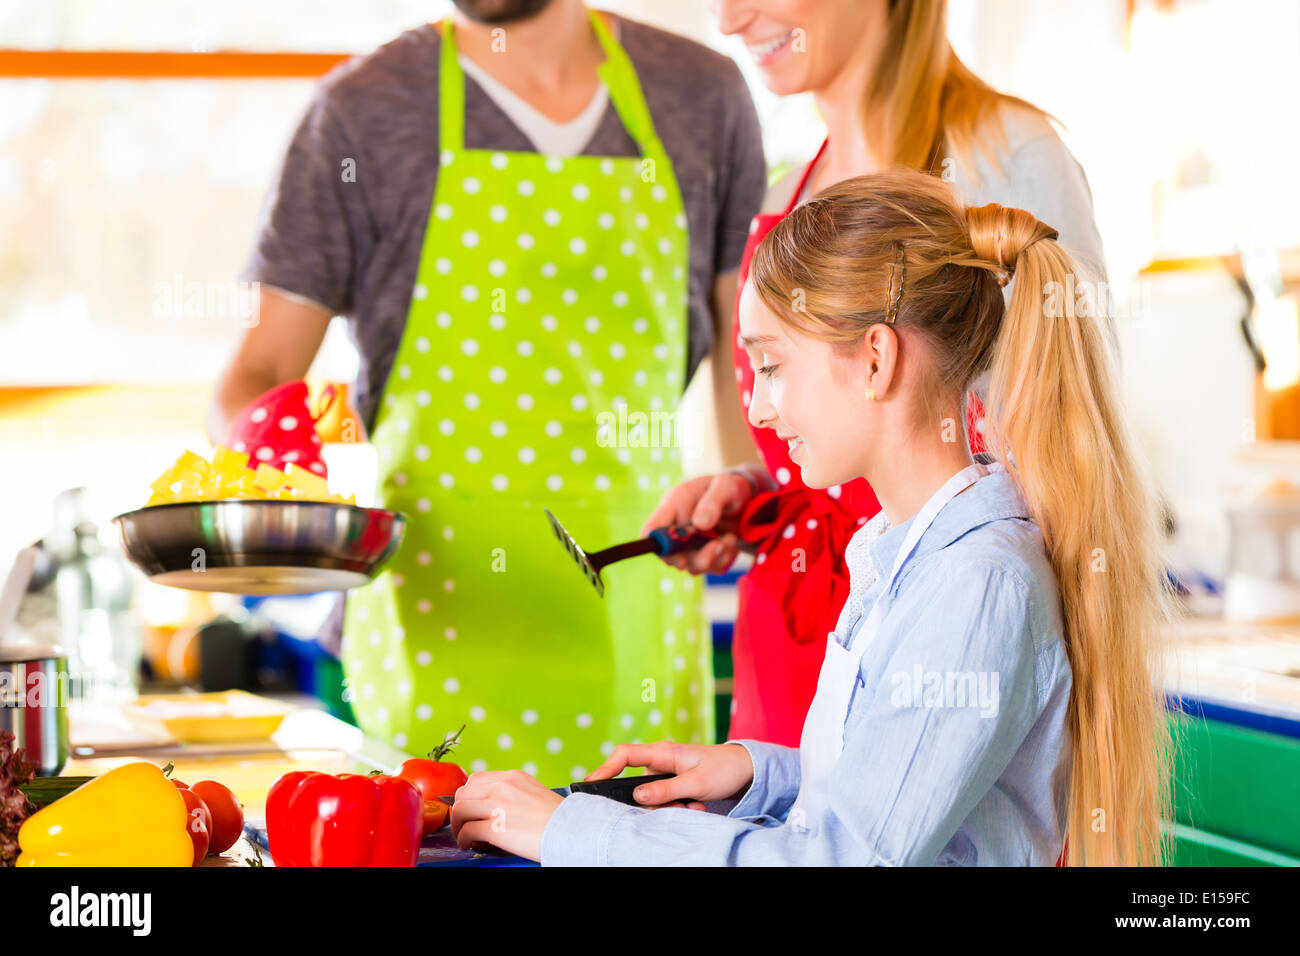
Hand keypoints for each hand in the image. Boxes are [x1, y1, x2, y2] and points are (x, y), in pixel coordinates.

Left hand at [449, 770, 563, 861]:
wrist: (573, 831)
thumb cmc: (559, 818)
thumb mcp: (535, 793)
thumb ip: (515, 794)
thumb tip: (498, 806)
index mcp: (513, 777)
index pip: (476, 779)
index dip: (469, 795)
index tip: (470, 806)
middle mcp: (503, 787)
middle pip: (464, 792)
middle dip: (461, 808)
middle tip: (464, 822)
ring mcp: (497, 806)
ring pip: (461, 810)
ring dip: (458, 824)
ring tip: (463, 834)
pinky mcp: (495, 828)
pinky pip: (467, 831)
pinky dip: (463, 839)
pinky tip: (468, 844)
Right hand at [584, 740, 754, 809]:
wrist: (746, 769)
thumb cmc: (723, 769)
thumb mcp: (696, 783)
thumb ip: (666, 790)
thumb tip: (637, 797)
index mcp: (663, 752)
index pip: (625, 755)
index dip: (605, 767)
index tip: (590, 783)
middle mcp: (660, 760)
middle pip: (635, 783)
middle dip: (650, 802)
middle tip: (674, 808)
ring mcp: (666, 773)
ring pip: (650, 796)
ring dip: (668, 806)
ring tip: (694, 804)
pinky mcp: (673, 784)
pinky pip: (663, 799)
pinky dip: (676, 806)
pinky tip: (695, 804)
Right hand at [641, 472, 755, 573]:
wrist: (745, 499)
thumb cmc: (730, 488)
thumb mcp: (726, 487)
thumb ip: (712, 502)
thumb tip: (699, 524)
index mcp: (674, 505)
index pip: (652, 529)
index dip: (660, 547)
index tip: (682, 559)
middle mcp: (676, 526)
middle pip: (673, 556)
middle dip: (700, 557)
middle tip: (721, 545)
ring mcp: (689, 543)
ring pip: (693, 565)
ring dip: (716, 556)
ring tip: (731, 537)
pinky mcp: (703, 554)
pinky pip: (711, 568)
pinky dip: (725, 559)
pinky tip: (731, 542)